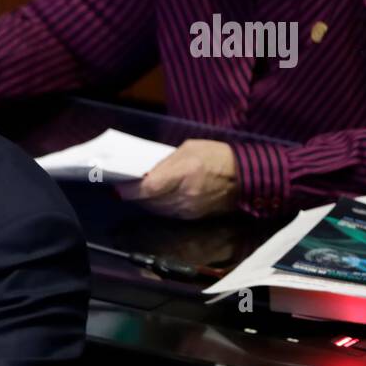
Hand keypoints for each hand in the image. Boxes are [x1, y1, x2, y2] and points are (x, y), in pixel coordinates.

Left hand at [116, 139, 237, 218]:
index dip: (129, 190)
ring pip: (157, 210)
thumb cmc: (218, 156)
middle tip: (125, 187)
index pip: (148, 189)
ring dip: (145, 202)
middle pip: (149, 202)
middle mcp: (185, 195)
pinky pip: (168, 213)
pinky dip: (159, 206)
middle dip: (134, 196)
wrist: (247, 177)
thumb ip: (165, 163)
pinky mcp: (193, 216)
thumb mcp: (189, 149)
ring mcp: (189, 208)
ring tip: (139, 192)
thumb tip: (146, 173)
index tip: (118, 187)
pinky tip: (156, 198)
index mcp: (184, 174)